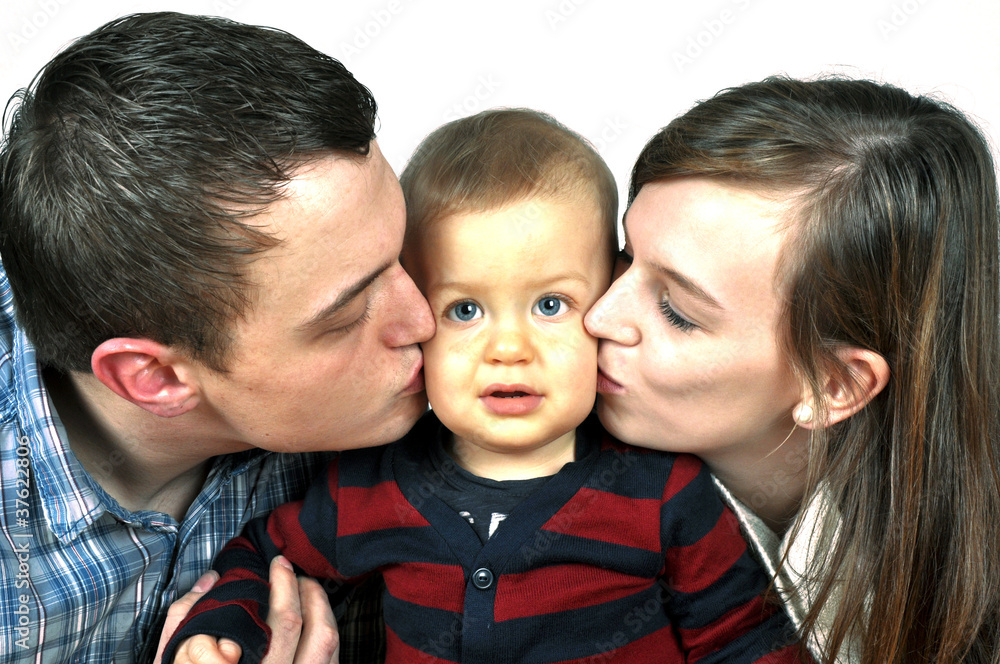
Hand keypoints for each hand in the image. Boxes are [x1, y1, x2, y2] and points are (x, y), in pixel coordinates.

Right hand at [153, 556, 338, 663]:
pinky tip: (313, 619)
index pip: (283, 626)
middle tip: (290, 569)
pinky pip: (329, 659)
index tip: (278, 565)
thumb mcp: (173, 660)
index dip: (285, 589)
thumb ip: (186, 618)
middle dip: (306, 591)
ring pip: (328, 644)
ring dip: (322, 609)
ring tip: (306, 588)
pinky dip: (325, 633)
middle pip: (313, 631)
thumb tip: (211, 581)